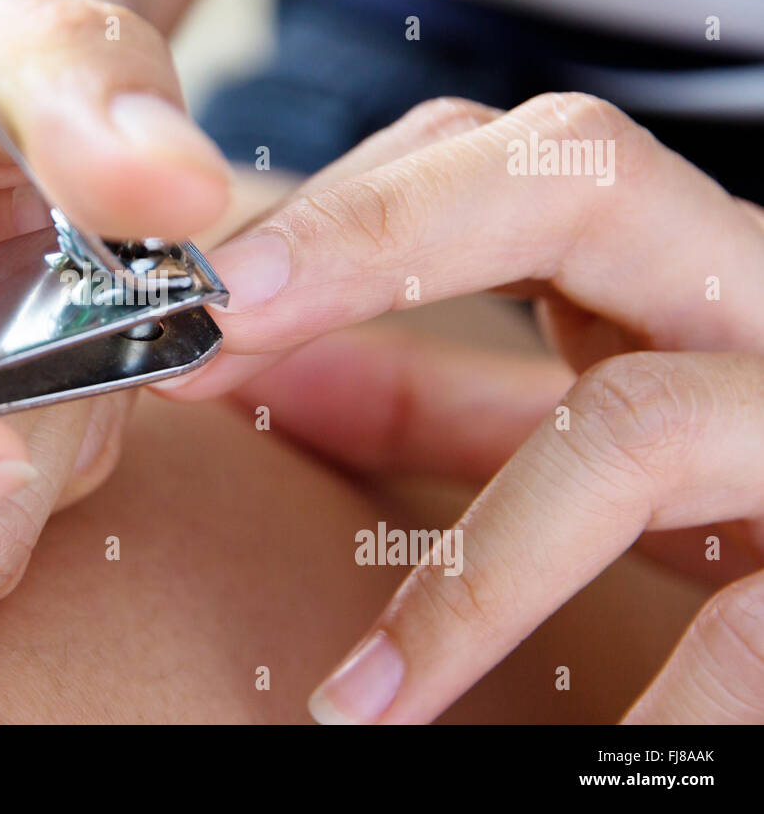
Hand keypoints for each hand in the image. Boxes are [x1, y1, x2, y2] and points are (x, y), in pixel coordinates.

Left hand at [163, 93, 763, 722]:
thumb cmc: (744, 499)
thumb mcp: (582, 432)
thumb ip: (435, 401)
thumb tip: (273, 369)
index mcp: (672, 264)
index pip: (501, 156)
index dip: (342, 207)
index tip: (202, 296)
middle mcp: (758, 304)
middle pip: (579, 180)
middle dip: (370, 242)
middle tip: (220, 321)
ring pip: (640, 426)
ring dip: (468, 573)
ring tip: (356, 695)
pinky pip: (744, 631)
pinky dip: (633, 713)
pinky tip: (501, 765)